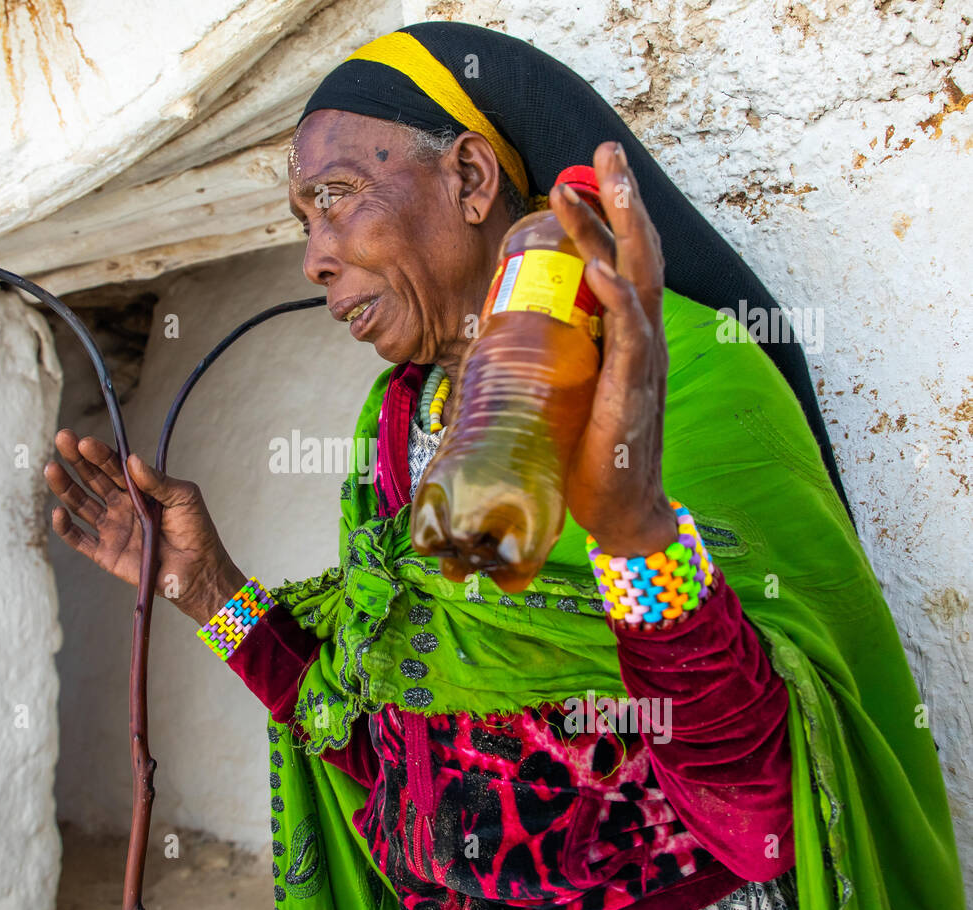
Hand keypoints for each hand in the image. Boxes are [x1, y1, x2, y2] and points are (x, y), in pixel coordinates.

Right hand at [43, 429, 245, 622]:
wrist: (199, 571)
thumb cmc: (197, 532)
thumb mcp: (183, 497)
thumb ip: (157, 480)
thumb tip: (131, 459)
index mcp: (139, 490)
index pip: (113, 467)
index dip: (99, 453)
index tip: (85, 441)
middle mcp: (121, 506)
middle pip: (93, 480)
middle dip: (76, 460)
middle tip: (62, 439)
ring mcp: (111, 529)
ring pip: (81, 504)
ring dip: (65, 487)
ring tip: (51, 469)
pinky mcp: (106, 554)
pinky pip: (79, 540)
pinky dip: (65, 527)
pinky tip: (59, 512)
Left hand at [548, 140, 675, 556]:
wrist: (620, 511)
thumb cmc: (592, 452)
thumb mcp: (573, 389)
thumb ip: (560, 353)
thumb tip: (517, 327)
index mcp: (626, 335)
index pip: (619, 261)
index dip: (605, 217)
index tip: (585, 173)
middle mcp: (642, 338)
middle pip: (637, 253)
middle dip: (620, 197)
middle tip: (604, 149)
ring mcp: (642, 362)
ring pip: (638, 278)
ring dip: (618, 226)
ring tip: (597, 183)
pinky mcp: (631, 392)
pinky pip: (629, 336)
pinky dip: (617, 298)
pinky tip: (598, 266)